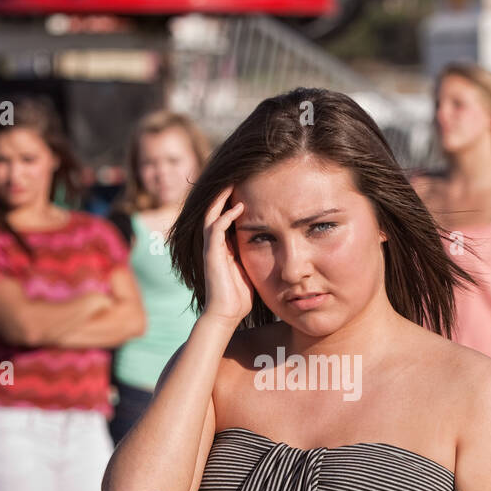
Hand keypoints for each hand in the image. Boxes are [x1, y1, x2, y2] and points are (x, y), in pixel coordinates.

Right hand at [201, 184, 254, 326]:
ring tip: (235, 181)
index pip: (226, 214)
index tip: (251, 186)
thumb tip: (279, 246)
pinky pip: (216, 228)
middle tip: (239, 175)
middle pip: (216, 208)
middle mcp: (215, 243)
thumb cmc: (241, 296)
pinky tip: (239, 208)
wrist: (226, 315)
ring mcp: (211, 247)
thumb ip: (258, 255)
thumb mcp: (253, 268)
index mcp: (224, 245)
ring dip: (222, 197)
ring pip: (212, 213)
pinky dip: (226, 216)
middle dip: (226, 192)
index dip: (234, 199)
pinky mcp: (211, 254)